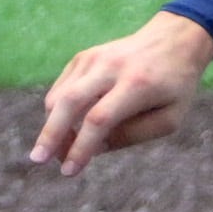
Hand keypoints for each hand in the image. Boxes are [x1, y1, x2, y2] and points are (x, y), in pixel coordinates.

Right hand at [32, 12, 212, 174]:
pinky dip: (58, 111)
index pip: (100, 119)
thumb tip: (93, 149)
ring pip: (60, 95)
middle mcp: (111, 68)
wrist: (174, 40)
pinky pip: (61, 88)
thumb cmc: (175, 87)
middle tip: (38, 159)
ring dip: (53, 126)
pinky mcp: (83, 57)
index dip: (81, 147)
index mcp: (137, 84)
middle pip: (70, 102)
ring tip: (59, 151)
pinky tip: (66, 128)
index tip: (69, 171)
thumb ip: (132, 135)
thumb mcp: (169, 118)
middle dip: (51, 134)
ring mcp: (93, 58)